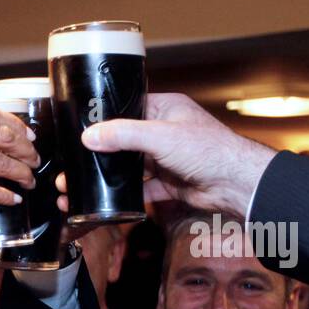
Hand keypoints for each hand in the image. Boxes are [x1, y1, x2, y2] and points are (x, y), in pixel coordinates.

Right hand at [53, 93, 276, 217]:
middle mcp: (163, 131)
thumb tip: (90, 136)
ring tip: (80, 186)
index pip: (127, 107)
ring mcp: (164, 158)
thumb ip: (124, 134)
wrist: (234, 184)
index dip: (104, 118)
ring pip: (129, 167)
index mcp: (164, 109)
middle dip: (99, 154)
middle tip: (73, 166)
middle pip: (123, 140)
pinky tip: (104, 201)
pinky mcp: (166, 182)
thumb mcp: (161, 136)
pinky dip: (124, 195)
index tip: (80, 129)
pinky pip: (139, 188)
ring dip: (108, 177)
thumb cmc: (210, 150)